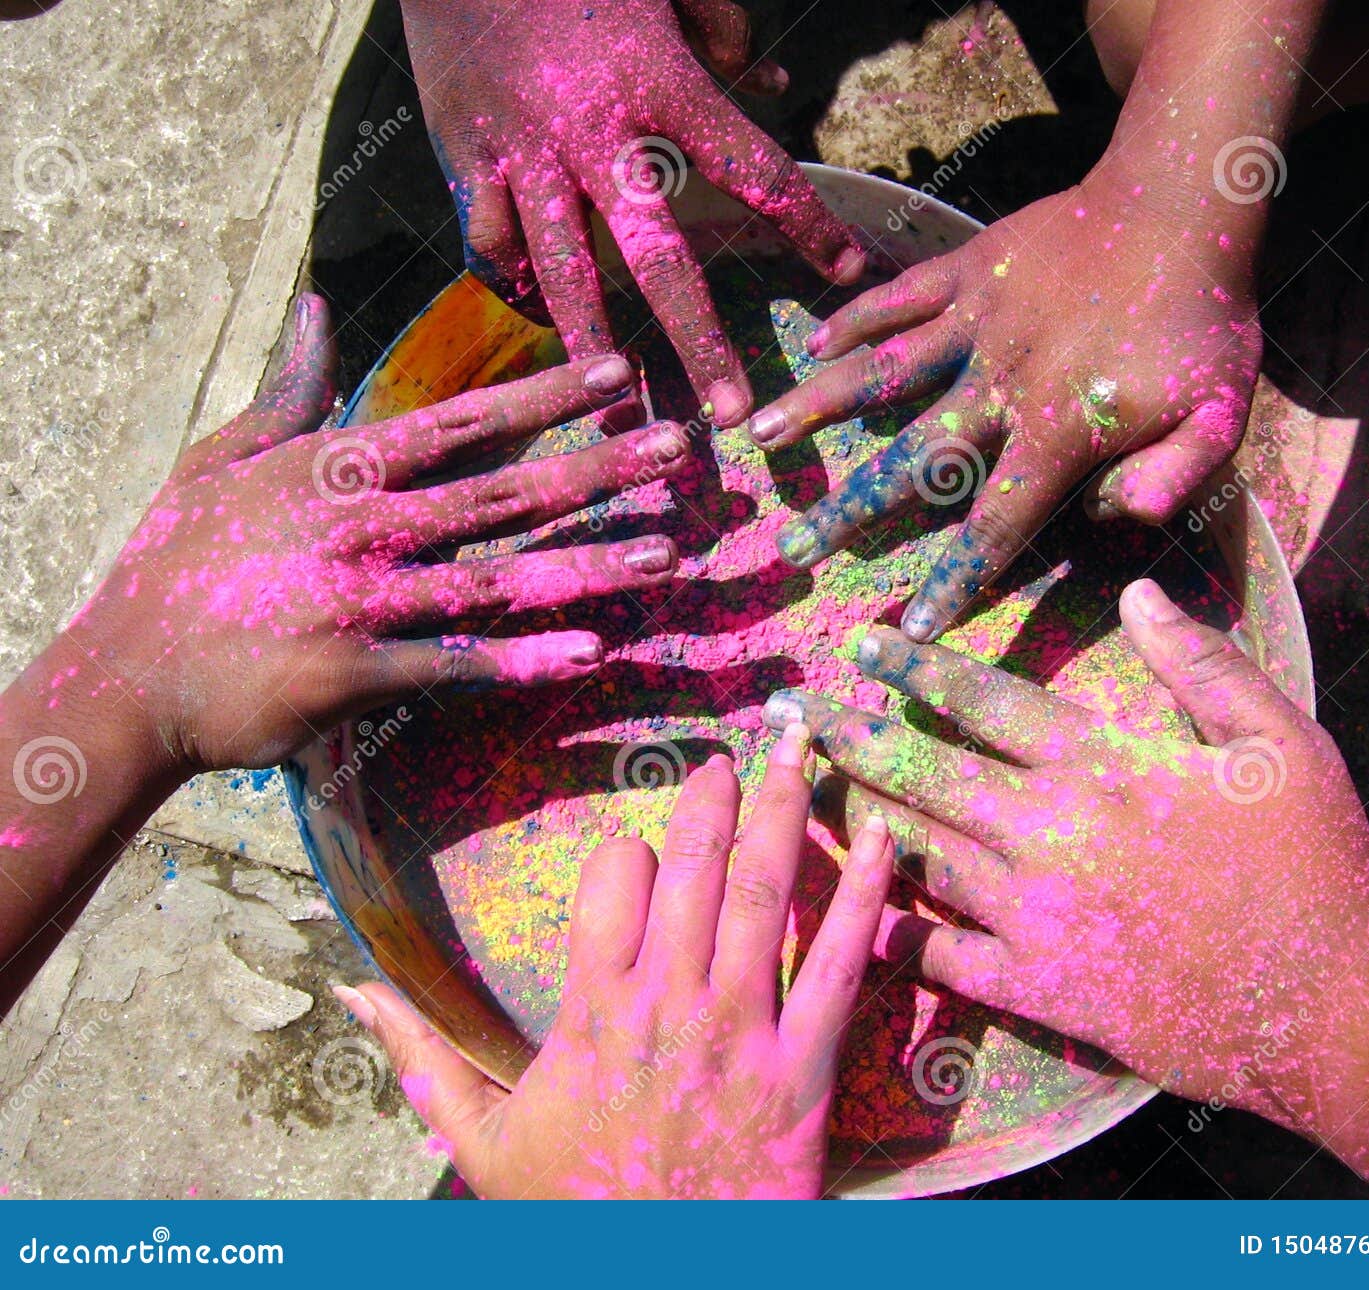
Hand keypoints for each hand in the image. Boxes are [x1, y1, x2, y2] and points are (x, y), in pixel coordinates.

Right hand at [69, 293, 689, 775]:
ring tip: (665, 556)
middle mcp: (364, 524)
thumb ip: (290, 387)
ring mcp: (361, 599)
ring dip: (586, 565)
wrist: (127, 673)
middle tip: (681, 451)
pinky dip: (521, 660)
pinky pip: (455, 663)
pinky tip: (590, 655)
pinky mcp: (355, 672)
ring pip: (497, 575)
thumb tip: (322, 309)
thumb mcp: (224, 455)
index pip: (462, 420)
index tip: (618, 376)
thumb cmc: (176, 560)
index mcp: (339, 467)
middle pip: (503, 490)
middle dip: (598, 470)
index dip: (545, 395)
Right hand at [339, 726, 895, 1198]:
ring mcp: (745, 1030)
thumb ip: (420, 1061)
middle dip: (713, 799)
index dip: (628, 855)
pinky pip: (841, 965)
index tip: (638, 853)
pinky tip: (882, 837)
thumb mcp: (482, 1146)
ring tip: (799, 754)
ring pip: (767, 894)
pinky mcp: (805, 1065)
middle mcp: (672, 1003)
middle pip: (697, 868)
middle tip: (726, 756)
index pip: (615, 883)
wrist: (668, 1283)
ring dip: (785, 814)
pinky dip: (866, 895)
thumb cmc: (577, 1215)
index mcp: (595, 1012)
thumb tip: (351, 993)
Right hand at [400, 0, 864, 425]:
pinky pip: (491, 243)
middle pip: (658, 260)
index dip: (806, 224)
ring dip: (593, 346)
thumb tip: (772, 87)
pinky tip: (538, 318)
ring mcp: (527, 153)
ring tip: (619, 408)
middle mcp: (597, 135)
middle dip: (698, 342)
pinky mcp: (468, 157)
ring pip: (563, 272)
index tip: (848, 271)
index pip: (753, 168)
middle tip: (727, 412)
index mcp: (660, 85)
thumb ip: (723, 35)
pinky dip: (514, 285)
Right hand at [748, 164, 1262, 639]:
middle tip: (795, 546)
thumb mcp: (1221, 414)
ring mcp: (977, 320)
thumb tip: (1118, 524)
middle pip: (913, 458)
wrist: (1184, 200)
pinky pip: (899, 297)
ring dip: (819, 406)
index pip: (998, 521)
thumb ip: (1173, 477)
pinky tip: (814, 344)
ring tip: (760, 434)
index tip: (912, 624)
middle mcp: (1000, 382)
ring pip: (883, 372)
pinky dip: (856, 320)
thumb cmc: (1205, 319)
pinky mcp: (968, 268)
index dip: (955, 577)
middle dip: (851, 509)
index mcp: (1059, 429)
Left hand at [760, 579, 1368, 1113]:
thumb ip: (1203, 665)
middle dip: (856, 736)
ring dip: (859, 817)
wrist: (1331, 1011)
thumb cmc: (1315, 867)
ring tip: (808, 789)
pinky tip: (856, 905)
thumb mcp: (1281, 742)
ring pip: (918, 854)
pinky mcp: (1036, 988)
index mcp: (1103, 765)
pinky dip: (895, 928)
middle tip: (798, 715)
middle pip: (926, 772)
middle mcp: (1049, 832)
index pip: (984, 698)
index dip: (914, 665)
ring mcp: (1033, 915)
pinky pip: (941, 955)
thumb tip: (1139, 594)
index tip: (858, 643)